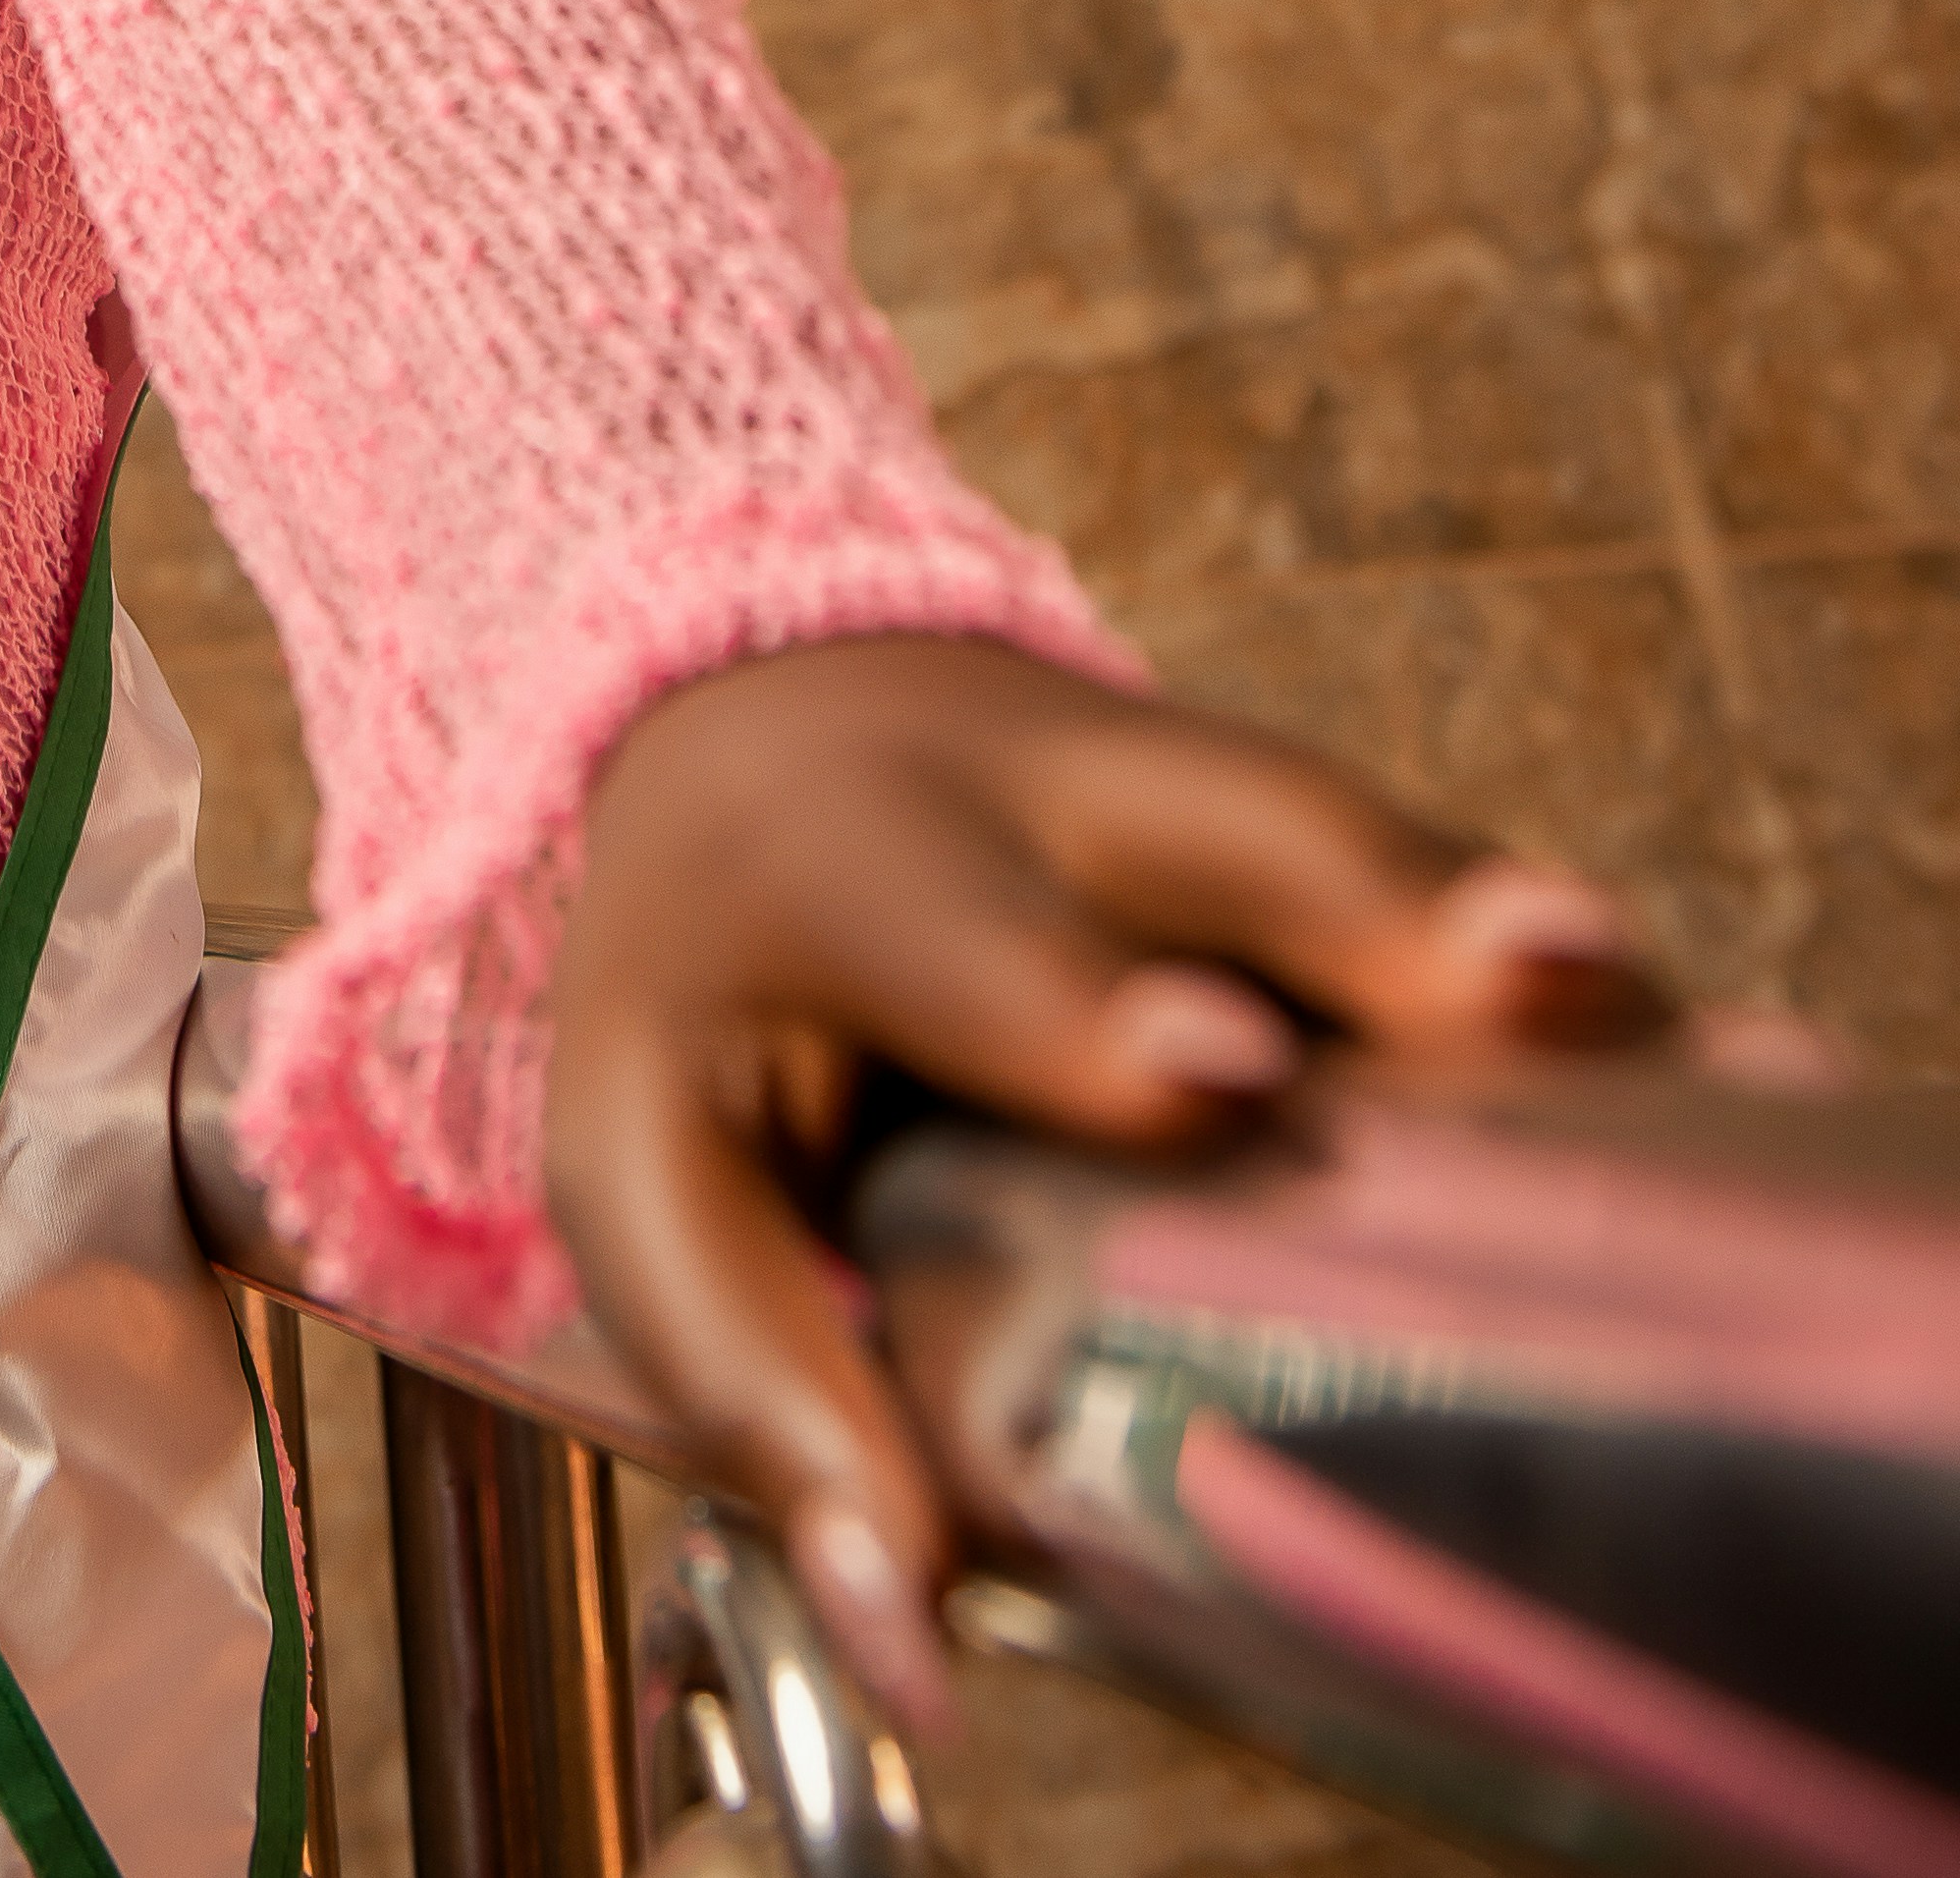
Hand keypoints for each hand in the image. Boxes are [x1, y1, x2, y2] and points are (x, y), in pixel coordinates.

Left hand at [542, 634, 1669, 1730]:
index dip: (1084, 1003)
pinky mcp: (1307, 844)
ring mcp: (1201, 794)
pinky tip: (1710, 1072)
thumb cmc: (706, 1002)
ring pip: (1376, 849)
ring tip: (1675, 1026)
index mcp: (842, 861)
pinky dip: (1573, 997)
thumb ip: (759, 1389)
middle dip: (1385, 904)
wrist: (750, 730)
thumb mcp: (647, 1173)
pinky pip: (1448, 905)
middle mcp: (1042, 788)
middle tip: (1538, 967)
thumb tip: (905, 1629)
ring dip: (1517, 940)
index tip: (1212, 1065)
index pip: (960, 929)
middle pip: (1233, 821)